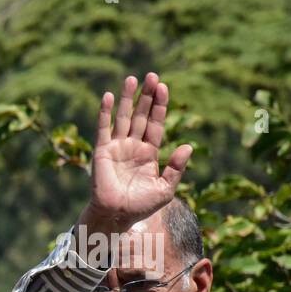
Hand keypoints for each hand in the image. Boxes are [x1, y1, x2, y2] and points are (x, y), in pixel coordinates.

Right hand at [80, 72, 192, 238]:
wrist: (116, 216)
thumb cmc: (141, 207)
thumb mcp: (165, 188)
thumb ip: (176, 168)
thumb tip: (188, 146)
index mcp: (149, 153)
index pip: (155, 124)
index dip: (159, 106)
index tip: (163, 87)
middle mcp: (133, 146)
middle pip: (141, 115)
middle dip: (146, 96)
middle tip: (152, 75)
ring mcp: (117, 147)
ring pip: (123, 117)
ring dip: (127, 98)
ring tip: (132, 78)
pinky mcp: (102, 151)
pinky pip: (103, 128)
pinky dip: (105, 112)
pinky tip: (108, 96)